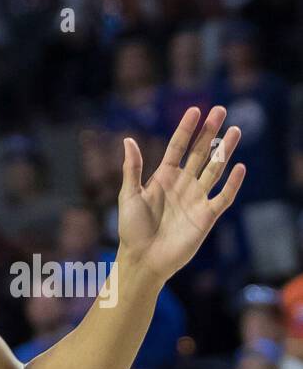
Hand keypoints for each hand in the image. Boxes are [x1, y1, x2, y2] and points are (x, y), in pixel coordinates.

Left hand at [117, 106, 244, 284]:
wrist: (143, 259)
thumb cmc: (132, 229)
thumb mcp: (129, 194)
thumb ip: (133, 168)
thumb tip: (128, 139)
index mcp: (164, 176)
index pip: (178, 146)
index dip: (186, 128)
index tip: (195, 110)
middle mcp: (183, 184)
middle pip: (200, 152)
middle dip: (210, 132)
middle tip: (221, 110)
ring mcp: (196, 199)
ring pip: (215, 169)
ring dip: (225, 151)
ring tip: (236, 130)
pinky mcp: (207, 216)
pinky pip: (223, 197)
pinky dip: (232, 183)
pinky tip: (239, 167)